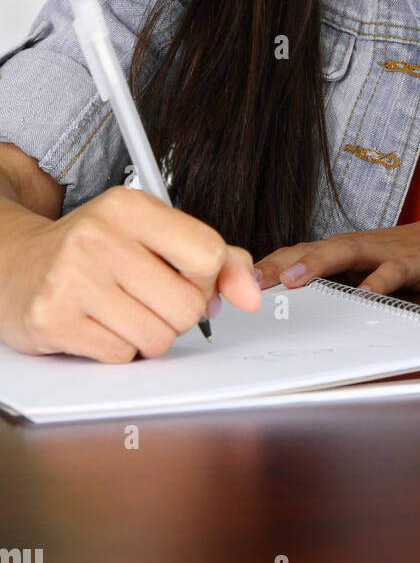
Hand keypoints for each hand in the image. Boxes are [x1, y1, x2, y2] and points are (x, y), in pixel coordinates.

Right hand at [0, 186, 260, 361]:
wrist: (15, 264)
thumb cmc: (94, 249)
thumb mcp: (152, 234)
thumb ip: (214, 256)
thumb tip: (252, 293)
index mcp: (130, 206)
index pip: (208, 253)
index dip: (206, 278)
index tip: (187, 278)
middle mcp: (99, 237)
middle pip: (187, 305)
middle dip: (177, 312)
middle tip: (148, 298)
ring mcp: (73, 279)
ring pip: (157, 337)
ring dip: (147, 334)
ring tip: (122, 310)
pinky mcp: (54, 320)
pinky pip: (121, 356)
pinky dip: (117, 349)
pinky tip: (98, 324)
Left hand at [255, 216, 419, 295]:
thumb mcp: (387, 271)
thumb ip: (355, 283)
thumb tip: (316, 305)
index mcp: (359, 249)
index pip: (308, 250)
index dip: (275, 262)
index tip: (241, 278)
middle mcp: (370, 244)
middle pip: (318, 246)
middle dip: (282, 261)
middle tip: (251, 279)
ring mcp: (395, 249)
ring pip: (349, 250)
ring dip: (317, 263)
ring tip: (291, 279)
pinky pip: (398, 270)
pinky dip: (380, 280)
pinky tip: (366, 293)